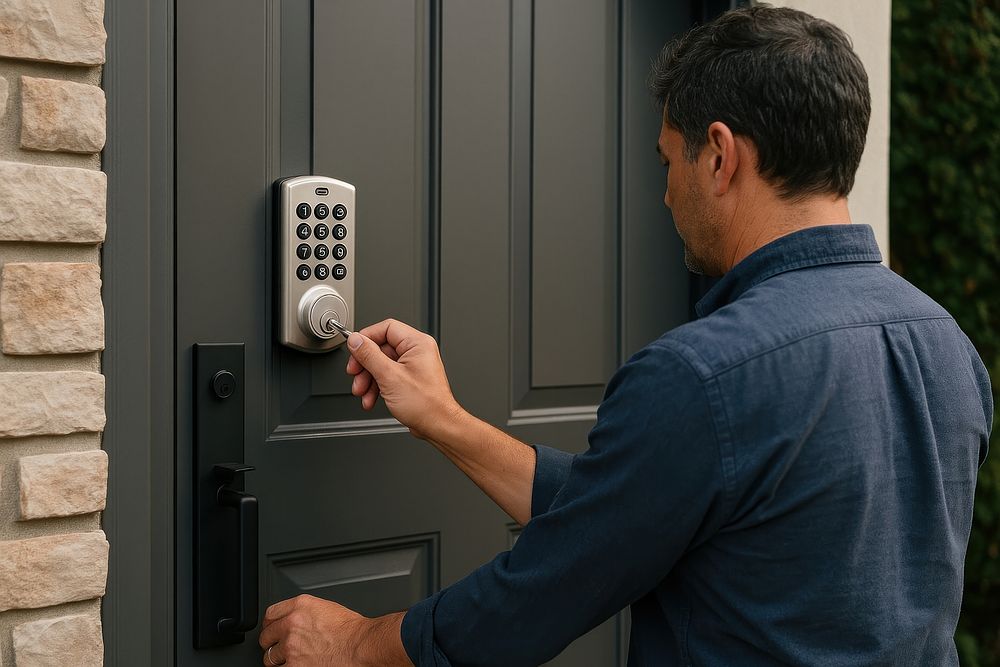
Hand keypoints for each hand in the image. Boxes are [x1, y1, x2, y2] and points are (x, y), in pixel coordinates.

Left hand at [259, 595, 408, 665]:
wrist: (360, 646)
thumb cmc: (350, 630)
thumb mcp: (325, 608)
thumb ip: (304, 612)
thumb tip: (293, 620)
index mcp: (300, 606)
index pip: (270, 614)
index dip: (270, 624)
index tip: (272, 630)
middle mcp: (291, 624)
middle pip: (266, 636)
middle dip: (272, 643)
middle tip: (280, 647)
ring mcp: (290, 647)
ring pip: (270, 657)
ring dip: (279, 659)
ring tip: (292, 659)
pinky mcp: (294, 666)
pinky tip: (299, 665)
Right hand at [345, 319, 463, 439]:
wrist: (437, 426)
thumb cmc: (426, 404)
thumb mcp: (389, 376)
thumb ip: (369, 355)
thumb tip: (356, 340)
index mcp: (417, 343)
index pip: (386, 328)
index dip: (367, 338)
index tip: (354, 349)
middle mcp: (417, 351)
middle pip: (381, 348)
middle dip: (365, 365)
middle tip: (355, 375)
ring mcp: (413, 366)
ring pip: (381, 364)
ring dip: (368, 379)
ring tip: (362, 392)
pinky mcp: (409, 379)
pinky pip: (387, 376)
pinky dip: (376, 386)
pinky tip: (371, 398)